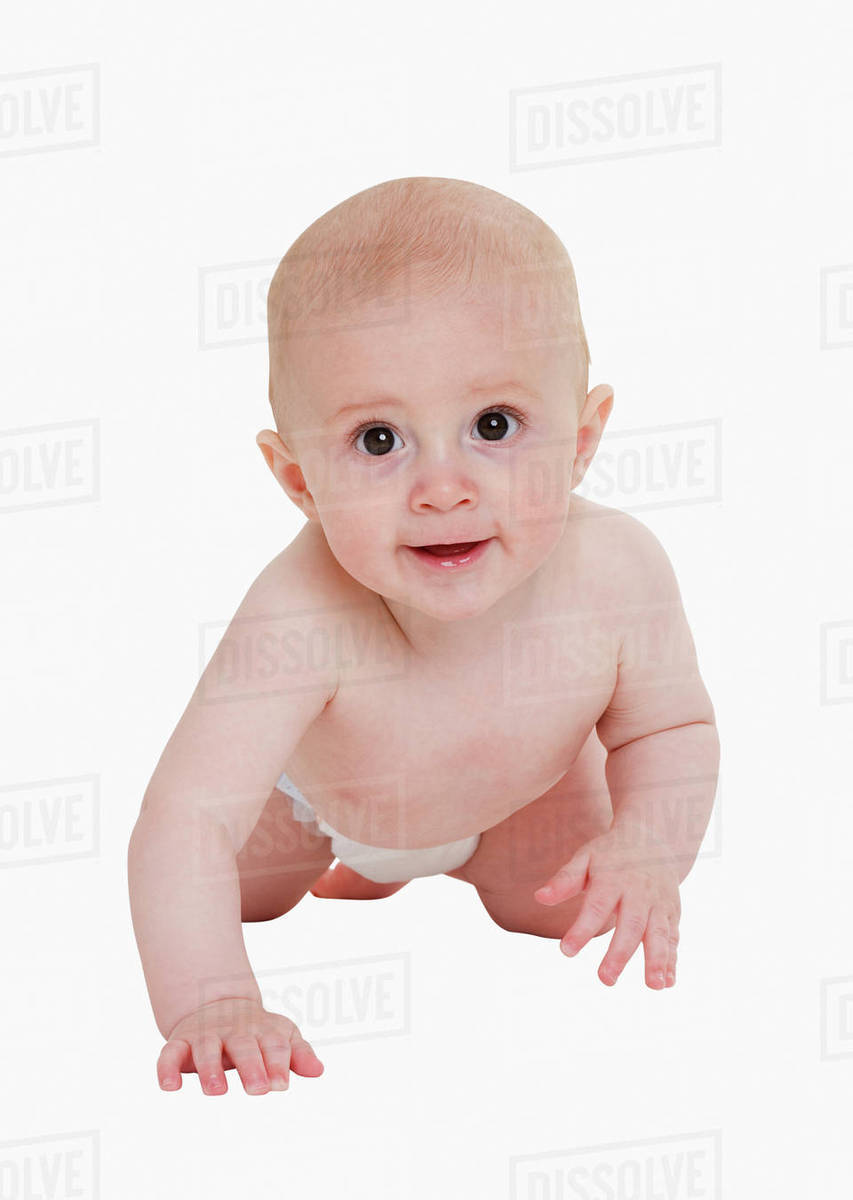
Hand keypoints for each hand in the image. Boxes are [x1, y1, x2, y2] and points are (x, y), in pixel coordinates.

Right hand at [157, 997, 323, 1094]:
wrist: (216, 1001)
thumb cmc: (254, 1030)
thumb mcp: (280, 1036)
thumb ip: (298, 1054)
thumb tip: (318, 1070)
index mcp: (261, 1030)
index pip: (274, 1044)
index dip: (278, 1063)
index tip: (281, 1084)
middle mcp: (233, 1031)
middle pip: (243, 1046)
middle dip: (251, 1067)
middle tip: (259, 1089)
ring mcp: (205, 1035)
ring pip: (206, 1049)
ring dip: (211, 1069)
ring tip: (216, 1091)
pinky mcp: (180, 1043)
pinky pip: (169, 1053)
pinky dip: (167, 1069)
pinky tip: (170, 1086)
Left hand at [533, 822, 680, 988]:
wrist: (651, 836)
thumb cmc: (610, 853)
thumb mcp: (585, 858)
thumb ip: (565, 880)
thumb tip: (540, 897)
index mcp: (613, 879)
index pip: (596, 906)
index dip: (581, 929)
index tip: (566, 951)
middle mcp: (639, 892)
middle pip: (631, 925)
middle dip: (620, 954)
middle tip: (605, 979)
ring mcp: (658, 903)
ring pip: (659, 933)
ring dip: (657, 960)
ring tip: (652, 986)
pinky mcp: (671, 912)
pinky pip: (673, 937)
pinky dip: (672, 960)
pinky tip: (667, 983)